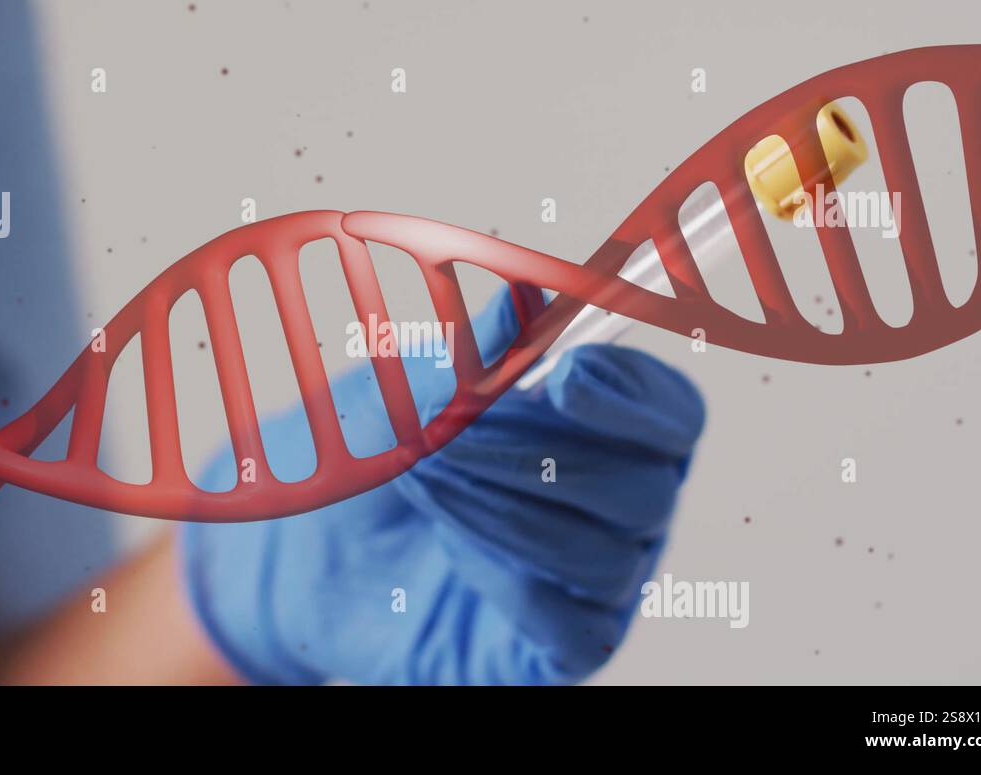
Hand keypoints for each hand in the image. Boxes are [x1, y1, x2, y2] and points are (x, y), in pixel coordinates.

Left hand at [182, 287, 705, 683]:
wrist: (311, 551)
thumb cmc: (378, 459)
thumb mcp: (407, 394)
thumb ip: (471, 356)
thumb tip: (525, 306)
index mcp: (608, 428)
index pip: (669, 413)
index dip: (628, 396)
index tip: (564, 375)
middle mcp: (622, 504)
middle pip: (644, 486)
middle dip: (538, 454)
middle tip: (448, 437)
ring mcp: (599, 581)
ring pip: (604, 556)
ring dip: (505, 514)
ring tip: (424, 484)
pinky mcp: (563, 647)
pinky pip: (575, 629)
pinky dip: (512, 587)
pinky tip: (455, 555)